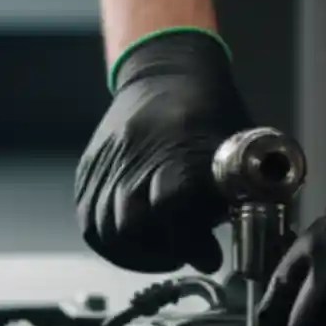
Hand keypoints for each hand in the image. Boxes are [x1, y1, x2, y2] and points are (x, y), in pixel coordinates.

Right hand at [76, 30, 250, 273]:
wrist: (165, 69)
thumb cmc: (211, 110)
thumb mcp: (235, 147)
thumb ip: (236, 194)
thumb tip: (235, 241)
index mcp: (177, 144)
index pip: (169, 205)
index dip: (190, 241)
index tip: (209, 257)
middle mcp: (134, 153)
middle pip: (130, 223)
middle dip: (160, 253)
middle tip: (183, 255)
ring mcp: (106, 161)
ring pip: (104, 227)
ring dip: (134, 254)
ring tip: (160, 254)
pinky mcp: (89, 169)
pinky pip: (88, 219)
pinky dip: (110, 242)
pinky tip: (134, 246)